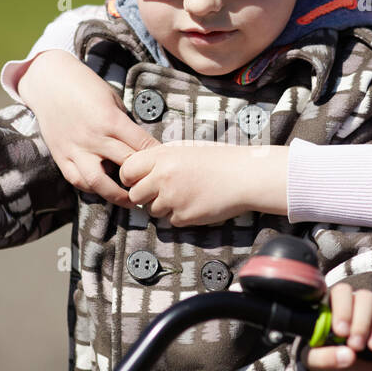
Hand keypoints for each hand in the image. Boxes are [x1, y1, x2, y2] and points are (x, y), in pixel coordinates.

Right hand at [18, 50, 158, 207]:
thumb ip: (124, 123)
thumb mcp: (111, 98)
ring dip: (116, 195)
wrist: (48, 80)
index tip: (167, 164)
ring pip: (98, 183)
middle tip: (155, 186)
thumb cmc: (84, 85)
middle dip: (142, 178)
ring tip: (131, 200)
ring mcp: (75, 149)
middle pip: (125, 166)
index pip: (142, 145)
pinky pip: (77, 180)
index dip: (158, 156)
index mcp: (109, 120)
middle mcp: (93, 138)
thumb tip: (140, 145)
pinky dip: (91, 188)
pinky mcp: (60, 156)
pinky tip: (103, 190)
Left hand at [119, 142, 287, 224]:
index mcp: (162, 157)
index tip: (139, 180)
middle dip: (145, 196)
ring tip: (186, 194)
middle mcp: (163, 178)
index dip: (130, 178)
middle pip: (135, 195)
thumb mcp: (185, 150)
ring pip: (153, 210)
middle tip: (161, 192)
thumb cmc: (218, 161)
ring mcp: (173, 199)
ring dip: (164, 206)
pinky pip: (171, 220)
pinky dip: (181, 215)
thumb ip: (160, 159)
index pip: (127, 171)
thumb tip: (138, 171)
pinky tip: (196, 203)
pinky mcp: (184, 217)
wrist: (244, 177)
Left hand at [305, 283, 371, 370]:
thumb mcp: (319, 365)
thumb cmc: (335, 365)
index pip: (341, 292)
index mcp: (336, 307)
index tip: (342, 332)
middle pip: (364, 297)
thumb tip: (347, 355)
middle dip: (362, 322)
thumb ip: (324, 359)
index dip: (342, 309)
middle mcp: (359, 303)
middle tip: (357, 346)